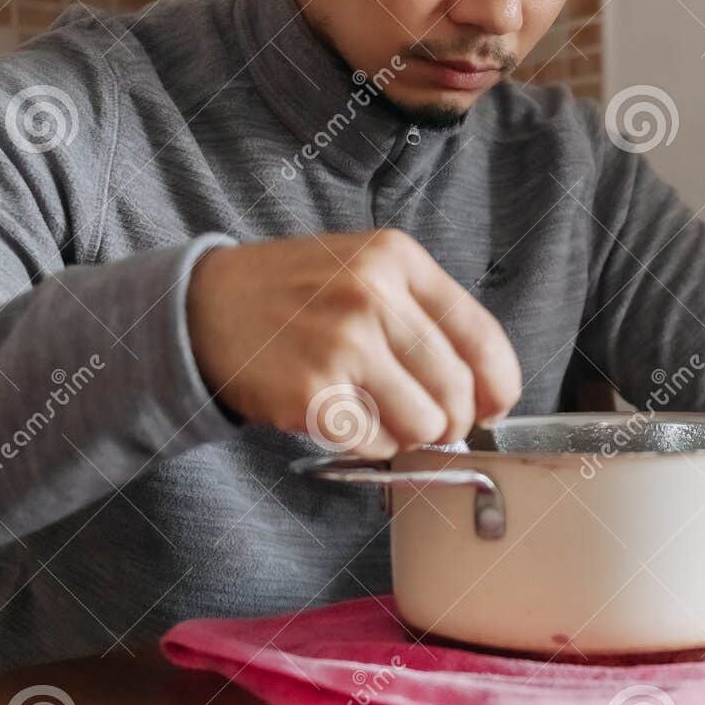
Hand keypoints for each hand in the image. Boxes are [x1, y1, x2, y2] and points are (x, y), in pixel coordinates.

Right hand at [185, 229, 521, 456]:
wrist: (205, 305)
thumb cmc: (296, 293)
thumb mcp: (366, 269)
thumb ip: (426, 314)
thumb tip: (487, 391)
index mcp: (398, 259)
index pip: (480, 335)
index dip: (499, 385)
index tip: (495, 406)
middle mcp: (373, 296)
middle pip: (456, 390)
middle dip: (453, 420)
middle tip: (434, 422)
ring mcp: (342, 346)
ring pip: (423, 423)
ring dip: (412, 435)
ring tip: (383, 416)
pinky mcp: (312, 394)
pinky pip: (375, 444)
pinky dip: (371, 445)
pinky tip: (347, 419)